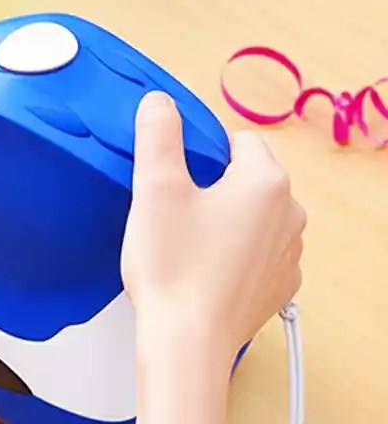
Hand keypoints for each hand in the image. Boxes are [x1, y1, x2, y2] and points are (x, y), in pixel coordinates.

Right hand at [123, 92, 305, 422]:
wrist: (187, 342)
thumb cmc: (174, 269)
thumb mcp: (154, 188)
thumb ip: (158, 135)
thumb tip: (160, 103)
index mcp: (266, 182)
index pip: (236, 139)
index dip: (197, 151)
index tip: (171, 174)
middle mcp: (290, 214)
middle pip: (245, 176)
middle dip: (210, 184)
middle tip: (170, 208)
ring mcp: (288, 252)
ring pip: (250, 213)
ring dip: (222, 218)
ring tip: (183, 240)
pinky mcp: (277, 284)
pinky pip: (254, 250)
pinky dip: (230, 251)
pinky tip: (199, 266)